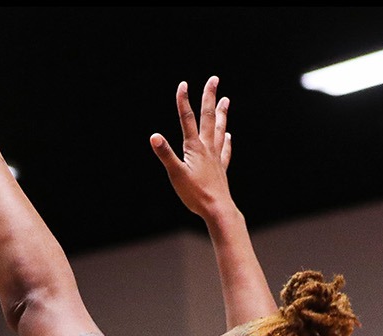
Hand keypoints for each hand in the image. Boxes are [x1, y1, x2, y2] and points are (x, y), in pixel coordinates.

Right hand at [149, 77, 234, 221]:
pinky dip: (226, 141)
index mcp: (194, 147)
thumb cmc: (195, 194)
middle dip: (209, 97)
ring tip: (225, 100)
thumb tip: (154, 136)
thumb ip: (165, 154)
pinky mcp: (220, 168)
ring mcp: (216, 157)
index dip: (183, 101)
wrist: (218, 209)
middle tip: (214, 79)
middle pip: (208, 117)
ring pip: (219, 129)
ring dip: (222, 113)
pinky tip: (228, 136)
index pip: (187, 119)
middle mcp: (207, 148)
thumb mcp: (176, 174)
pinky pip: (224, 150)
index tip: (183, 84)